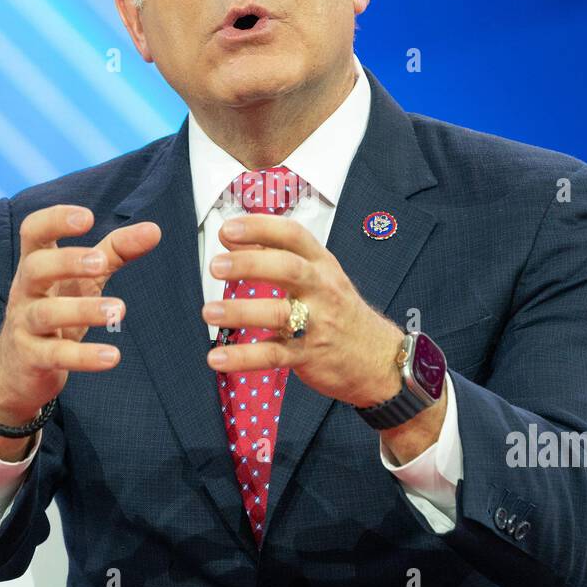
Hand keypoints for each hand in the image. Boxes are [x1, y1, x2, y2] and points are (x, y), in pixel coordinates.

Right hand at [0, 205, 160, 425]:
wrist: (16, 369)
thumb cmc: (55, 308)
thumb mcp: (83, 278)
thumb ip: (115, 252)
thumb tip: (154, 229)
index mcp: (36, 263)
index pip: (33, 231)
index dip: (55, 220)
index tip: (87, 217)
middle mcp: (25, 290)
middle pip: (35, 267)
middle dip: (67, 262)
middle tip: (101, 263)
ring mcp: (25, 324)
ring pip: (47, 313)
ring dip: (83, 310)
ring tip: (119, 309)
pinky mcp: (31, 358)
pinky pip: (55, 355)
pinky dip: (84, 357)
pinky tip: (112, 356)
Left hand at [203, 214, 404, 408]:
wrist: (378, 358)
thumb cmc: (339, 310)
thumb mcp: (319, 275)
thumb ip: (277, 256)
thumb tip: (233, 239)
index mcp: (322, 264)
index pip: (293, 236)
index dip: (260, 228)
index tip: (228, 228)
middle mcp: (322, 289)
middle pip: (288, 269)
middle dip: (250, 264)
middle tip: (215, 266)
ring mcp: (317, 323)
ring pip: (279, 314)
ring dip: (241, 312)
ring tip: (208, 312)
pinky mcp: (308, 356)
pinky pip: (273, 355)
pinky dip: (243, 358)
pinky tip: (217, 358)